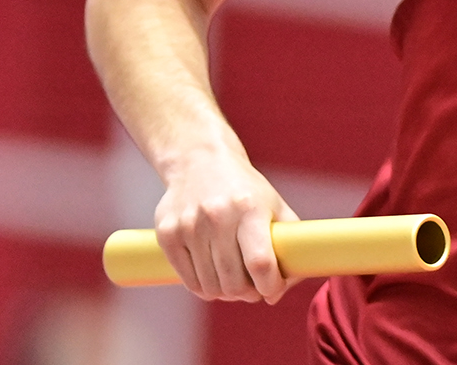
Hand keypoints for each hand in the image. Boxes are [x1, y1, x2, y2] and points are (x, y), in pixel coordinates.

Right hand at [153, 145, 298, 303]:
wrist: (198, 161)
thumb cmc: (244, 190)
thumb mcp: (274, 205)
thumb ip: (288, 244)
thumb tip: (281, 288)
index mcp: (249, 208)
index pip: (260, 262)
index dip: (270, 286)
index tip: (272, 290)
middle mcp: (217, 216)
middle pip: (234, 282)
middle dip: (248, 294)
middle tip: (253, 288)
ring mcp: (189, 226)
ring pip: (211, 287)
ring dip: (226, 293)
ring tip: (233, 281)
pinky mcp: (167, 234)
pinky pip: (189, 282)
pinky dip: (204, 288)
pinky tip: (213, 277)